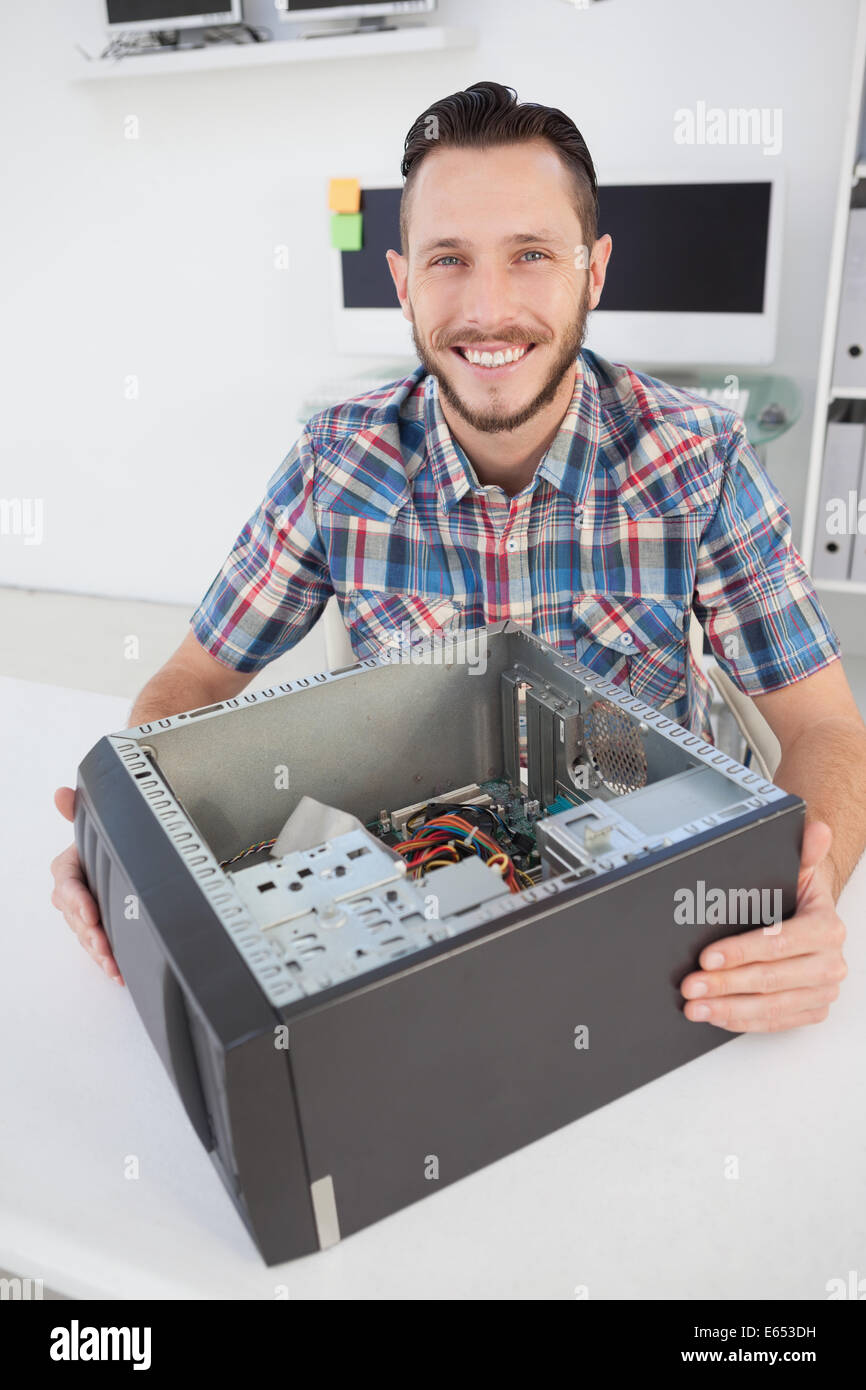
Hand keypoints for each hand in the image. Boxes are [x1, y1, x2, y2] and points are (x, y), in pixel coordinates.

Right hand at [50, 787, 123, 984]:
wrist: (129, 854)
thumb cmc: (109, 841)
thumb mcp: (98, 825)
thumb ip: (78, 811)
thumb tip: (61, 794)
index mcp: (69, 867)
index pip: (66, 884)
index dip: (77, 900)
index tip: (91, 913)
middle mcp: (73, 893)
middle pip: (74, 916)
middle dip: (89, 932)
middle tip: (105, 945)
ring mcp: (85, 913)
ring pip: (85, 935)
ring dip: (98, 951)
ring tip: (112, 963)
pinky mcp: (99, 928)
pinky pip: (98, 946)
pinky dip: (107, 960)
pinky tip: (118, 973)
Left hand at [680, 820, 844, 1031]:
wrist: (812, 917)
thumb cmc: (797, 894)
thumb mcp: (799, 868)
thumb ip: (804, 850)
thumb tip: (816, 830)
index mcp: (827, 928)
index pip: (778, 944)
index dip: (740, 952)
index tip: (706, 958)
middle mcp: (830, 963)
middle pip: (770, 979)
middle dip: (725, 984)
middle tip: (690, 985)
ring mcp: (823, 991)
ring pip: (771, 1006)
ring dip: (728, 1008)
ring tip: (694, 1006)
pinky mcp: (812, 1010)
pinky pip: (775, 1022)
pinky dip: (741, 1020)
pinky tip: (716, 1014)